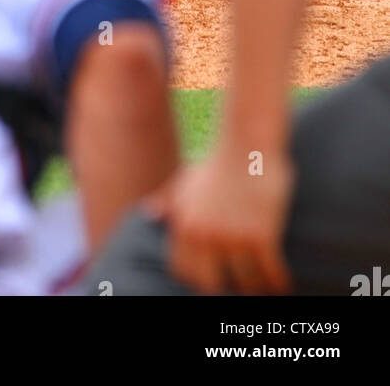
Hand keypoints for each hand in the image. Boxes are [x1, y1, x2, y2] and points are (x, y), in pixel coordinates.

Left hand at [146, 147, 294, 294]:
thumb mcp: (187, 179)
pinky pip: (270, 272)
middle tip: (237, 292)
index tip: (211, 283)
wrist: (247, 141)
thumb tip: (149, 213)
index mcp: (184, 224)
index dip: (197, 279)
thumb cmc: (217, 160)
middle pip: (210, 284)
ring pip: (245, 282)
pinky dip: (278, 282)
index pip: (183, 270)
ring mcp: (233, 237)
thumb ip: (168, 200)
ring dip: (255, 288)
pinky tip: (283, 285)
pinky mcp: (261, 236)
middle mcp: (205, 235)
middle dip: (224, 289)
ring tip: (262, 290)